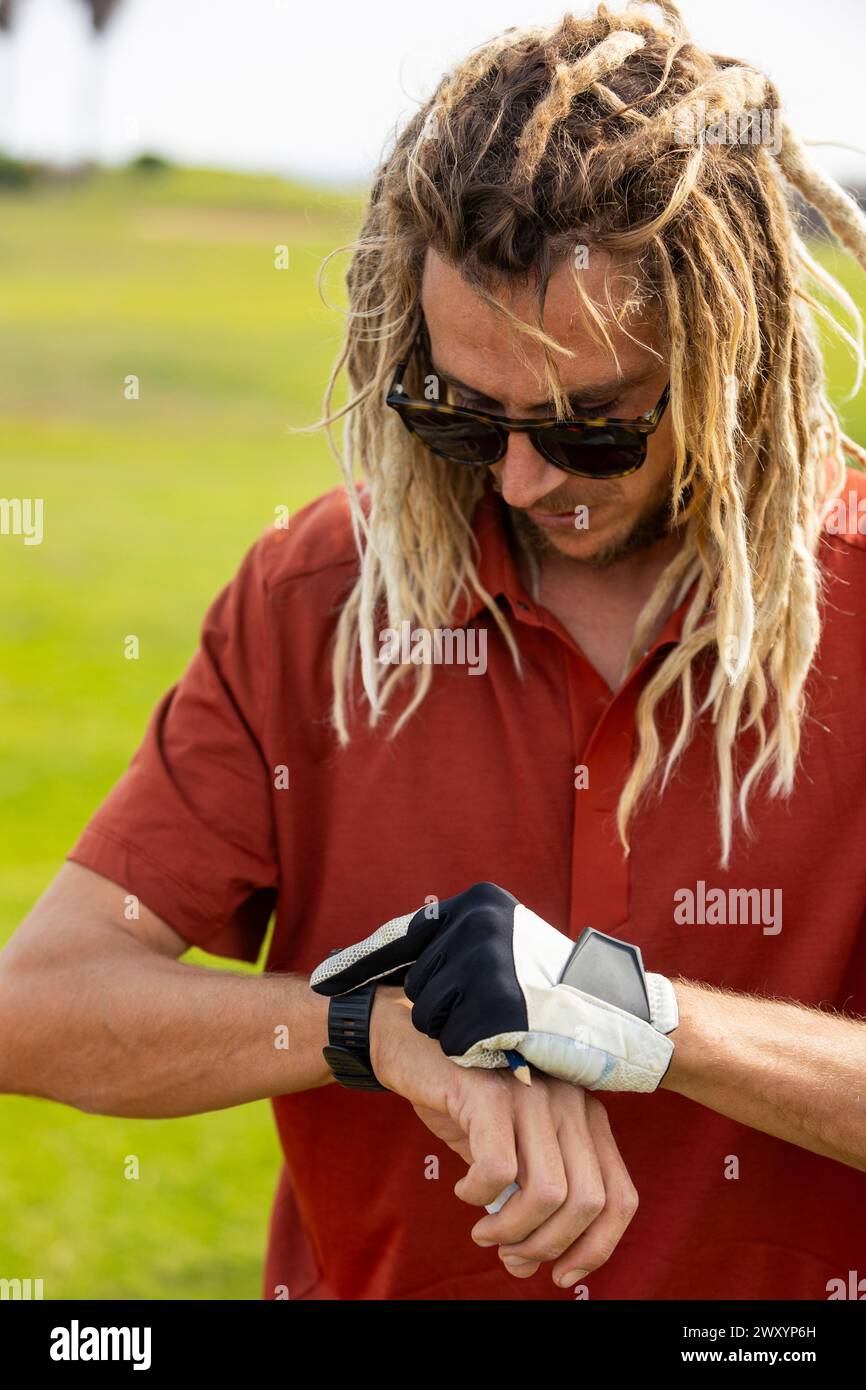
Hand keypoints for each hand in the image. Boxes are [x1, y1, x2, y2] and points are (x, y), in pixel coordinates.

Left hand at [313, 882, 677, 1091]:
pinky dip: (477, 1052)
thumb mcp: (507, 948)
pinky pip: (455, 1041)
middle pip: (418, 984)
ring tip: (504, 1027)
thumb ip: (457, 946)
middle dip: (443, 1010)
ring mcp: (486, 962)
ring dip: (459, 1032)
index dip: (358, 964)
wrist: (620, 1019)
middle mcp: (477, 923)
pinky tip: (510, 1044)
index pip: (402, 937)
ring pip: (431, 1014)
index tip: (320, 983)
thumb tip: (394, 953)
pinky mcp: (495, 1004)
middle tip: (491, 1016)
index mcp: (478, 904)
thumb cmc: (560, 990)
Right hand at [370, 986, 637, 1285]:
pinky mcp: (492, 1093)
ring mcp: (534, 1093)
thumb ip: (526, 1205)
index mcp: (586, 1118)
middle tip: (507, 1253)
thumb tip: (527, 1268)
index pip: (620, 1198)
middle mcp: (571, 1102)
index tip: (562, 1275)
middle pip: (587, 1202)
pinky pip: (499, 1170)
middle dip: (546, 1245)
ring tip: (483, 1230)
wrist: (415, 1048)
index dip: (597, 1248)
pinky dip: (480, 1195)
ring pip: (548, 1192)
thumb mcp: (507, 1158)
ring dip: (511, 1230)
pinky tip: (463, 1189)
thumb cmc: (464, 1106)